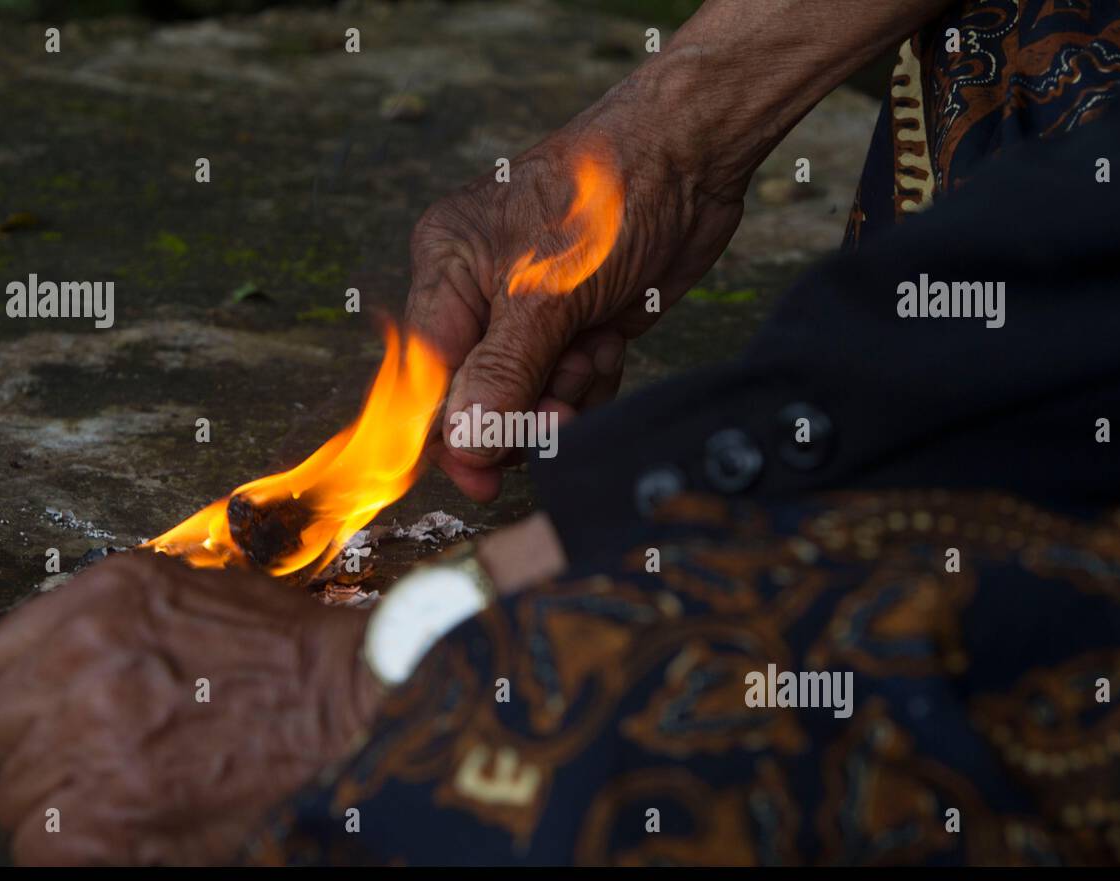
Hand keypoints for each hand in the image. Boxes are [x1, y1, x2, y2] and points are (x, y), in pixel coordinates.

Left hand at [0, 551, 382, 864]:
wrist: (352, 705)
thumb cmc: (290, 654)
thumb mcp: (194, 592)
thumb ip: (115, 614)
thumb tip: (60, 659)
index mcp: (103, 599)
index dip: (29, 694)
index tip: (54, 713)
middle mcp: (83, 659)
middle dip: (37, 751)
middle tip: (94, 762)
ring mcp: (89, 738)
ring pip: (13, 797)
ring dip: (58, 805)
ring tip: (125, 797)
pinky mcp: (105, 815)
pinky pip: (39, 851)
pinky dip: (73, 852)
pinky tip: (124, 832)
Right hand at [407, 78, 749, 501]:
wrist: (692, 158)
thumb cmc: (608, 198)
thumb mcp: (546, 293)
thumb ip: (501, 373)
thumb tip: (464, 444)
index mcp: (447, 269)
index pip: (427, 375)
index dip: (451, 433)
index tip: (481, 482)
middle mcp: (481, 292)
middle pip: (481, 396)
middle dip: (527, 409)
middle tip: (564, 408)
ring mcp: (532, 312)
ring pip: (531, 398)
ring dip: (569, 391)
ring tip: (594, 345)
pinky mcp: (577, 325)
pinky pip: (571, 387)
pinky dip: (594, 382)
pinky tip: (610, 341)